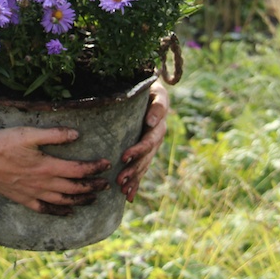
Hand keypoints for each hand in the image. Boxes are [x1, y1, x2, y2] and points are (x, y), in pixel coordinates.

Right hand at [0, 127, 110, 215]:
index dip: (95, 168)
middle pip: (75, 188)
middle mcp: (44, 183)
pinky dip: (60, 211)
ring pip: (64, 201)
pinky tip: (67, 211)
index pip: (78, 170)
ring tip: (93, 198)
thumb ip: (54, 134)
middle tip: (106, 185)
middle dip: (93, 186)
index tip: (106, 164)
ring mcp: (34, 194)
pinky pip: (46, 209)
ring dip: (81, 200)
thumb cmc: (2, 144)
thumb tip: (76, 134)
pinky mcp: (24, 199)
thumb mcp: (29, 133)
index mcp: (47, 166)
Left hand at [116, 81, 168, 202]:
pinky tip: (129, 196)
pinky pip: (143, 167)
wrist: (148, 85)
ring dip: (134, 177)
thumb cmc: (146, 82)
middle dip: (133, 167)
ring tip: (122, 188)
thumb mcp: (153, 87)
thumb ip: (156, 103)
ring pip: (145, 162)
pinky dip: (136, 182)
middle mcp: (158, 131)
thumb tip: (152, 122)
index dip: (140, 147)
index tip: (125, 156)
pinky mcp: (146, 148)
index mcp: (160, 116)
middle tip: (120, 176)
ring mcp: (153, 141)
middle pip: (147, 154)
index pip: (151, 136)